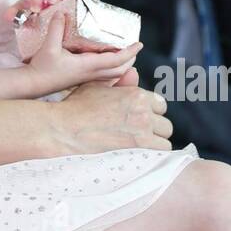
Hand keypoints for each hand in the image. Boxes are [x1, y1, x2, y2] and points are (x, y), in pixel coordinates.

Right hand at [24, 8, 142, 93]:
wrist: (31, 84)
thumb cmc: (41, 68)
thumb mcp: (48, 46)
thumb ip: (57, 28)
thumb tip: (63, 12)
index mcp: (87, 66)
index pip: (116, 60)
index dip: (130, 52)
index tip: (140, 44)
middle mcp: (90, 74)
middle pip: (119, 71)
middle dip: (130, 60)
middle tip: (134, 48)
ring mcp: (85, 78)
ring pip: (112, 75)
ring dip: (121, 65)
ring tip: (124, 54)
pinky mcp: (79, 79)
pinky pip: (102, 75)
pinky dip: (110, 68)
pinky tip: (104, 60)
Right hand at [43, 81, 173, 154]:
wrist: (64, 129)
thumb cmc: (76, 107)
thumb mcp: (97, 87)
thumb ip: (120, 82)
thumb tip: (135, 73)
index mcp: (136, 95)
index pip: (161, 106)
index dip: (152, 113)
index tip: (141, 120)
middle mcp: (143, 112)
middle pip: (166, 125)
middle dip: (155, 131)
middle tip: (139, 136)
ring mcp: (142, 132)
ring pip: (164, 142)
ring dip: (154, 145)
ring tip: (138, 148)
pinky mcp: (138, 150)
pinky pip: (159, 155)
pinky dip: (151, 157)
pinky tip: (138, 157)